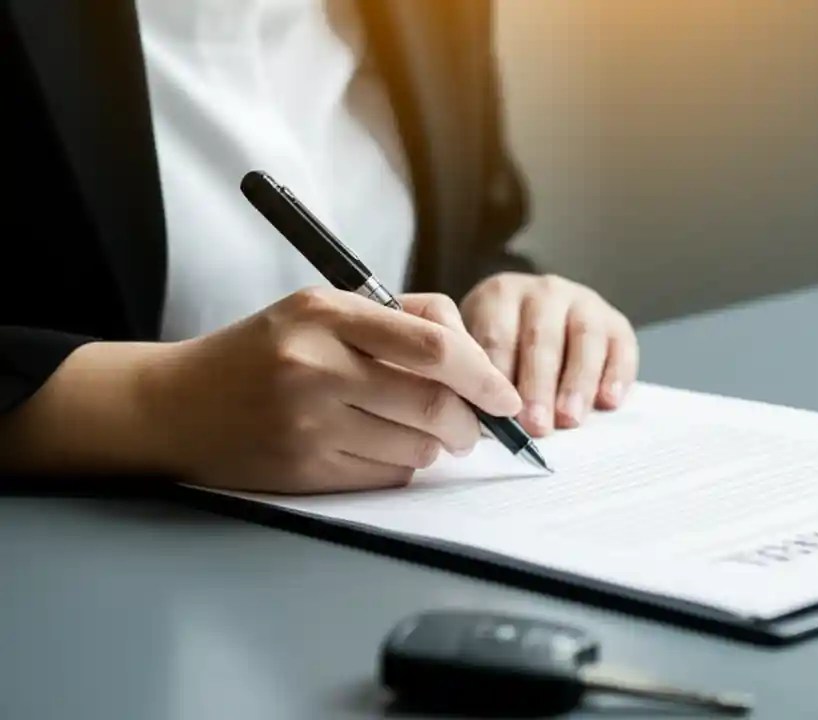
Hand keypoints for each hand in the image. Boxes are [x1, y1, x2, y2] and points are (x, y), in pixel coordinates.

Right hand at [143, 289, 521, 492]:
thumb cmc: (263, 353)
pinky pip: (384, 476)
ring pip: (415, 447)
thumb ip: (400, 322)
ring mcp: (306, 422)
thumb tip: (477, 361)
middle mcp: (316, 365)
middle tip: (473, 427)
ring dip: (434, 446)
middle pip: (433, 404)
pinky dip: (400, 466)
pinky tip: (378, 448)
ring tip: (419, 433)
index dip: (484, 375)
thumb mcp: (321, 310)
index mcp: (327, 314)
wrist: (173, 404)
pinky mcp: (301, 469)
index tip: (504, 396)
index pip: (434, 347)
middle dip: (469, 423)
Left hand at [460, 273, 637, 436]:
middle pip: (541, 338)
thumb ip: (482, 383)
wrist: (542, 327)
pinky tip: (608, 403)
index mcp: (501, 295)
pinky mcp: (617, 322)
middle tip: (537, 425)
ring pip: (584, 338)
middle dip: (539, 385)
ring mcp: (584, 303)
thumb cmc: (504, 351)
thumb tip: (486, 424)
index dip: (499, 377)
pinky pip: (622, 347)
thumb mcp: (481, 356)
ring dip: (577, 383)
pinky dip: (617, 376)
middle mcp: (544, 291)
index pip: (497, 335)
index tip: (502, 413)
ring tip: (570, 419)